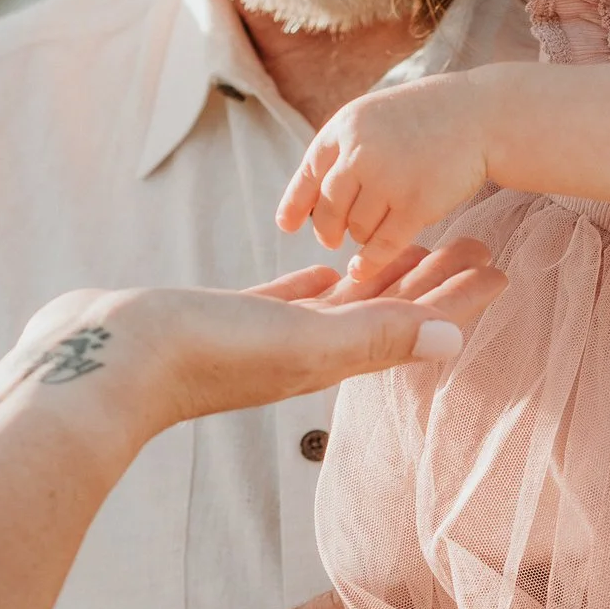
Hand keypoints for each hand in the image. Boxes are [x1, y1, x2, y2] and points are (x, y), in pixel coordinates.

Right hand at [0, 237, 505, 442]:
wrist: (107, 365)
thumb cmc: (204, 356)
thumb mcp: (302, 340)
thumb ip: (378, 335)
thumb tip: (455, 339)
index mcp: (331, 356)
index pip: (413, 325)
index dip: (459, 298)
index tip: (503, 269)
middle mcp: (308, 350)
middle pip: (389, 310)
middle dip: (433, 281)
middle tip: (475, 245)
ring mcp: (269, 336)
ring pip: (345, 301)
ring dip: (383, 274)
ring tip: (416, 243)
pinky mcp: (231, 318)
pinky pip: (291, 297)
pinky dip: (321, 279)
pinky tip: (329, 262)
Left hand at [277, 74, 494, 282]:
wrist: (481, 116)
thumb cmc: (427, 119)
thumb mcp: (375, 117)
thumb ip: (345, 149)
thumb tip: (307, 202)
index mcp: (346, 126)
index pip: (309, 173)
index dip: (296, 203)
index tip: (287, 225)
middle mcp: (361, 151)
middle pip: (328, 207)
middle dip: (327, 228)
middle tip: (330, 239)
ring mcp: (389, 178)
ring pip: (356, 228)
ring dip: (359, 236)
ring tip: (368, 234)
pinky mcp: (417, 204)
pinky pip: (383, 244)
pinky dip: (370, 261)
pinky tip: (363, 268)